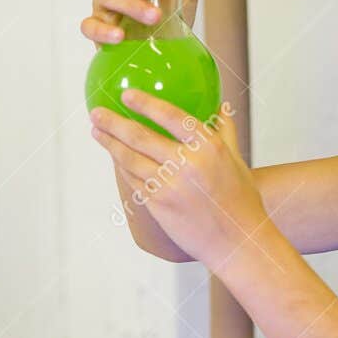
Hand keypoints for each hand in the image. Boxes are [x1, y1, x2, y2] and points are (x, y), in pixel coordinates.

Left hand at [89, 88, 271, 274]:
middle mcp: (187, 164)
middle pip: (140, 136)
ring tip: (97, 132)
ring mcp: (170, 185)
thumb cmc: (241, 202)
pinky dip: (122, 168)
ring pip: (130, 159)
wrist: (237, 242)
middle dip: (113, 122)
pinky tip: (115, 159)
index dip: (145, 103)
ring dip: (110, 144)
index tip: (127, 95)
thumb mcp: (237, 162)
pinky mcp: (159, 205)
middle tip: (96, 113)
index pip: (170, 116)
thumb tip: (223, 105)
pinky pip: (133, 181)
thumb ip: (226, 132)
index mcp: (209, 147)